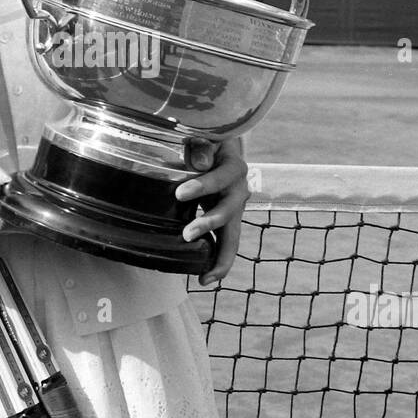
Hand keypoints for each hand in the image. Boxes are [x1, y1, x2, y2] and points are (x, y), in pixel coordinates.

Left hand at [176, 138, 248, 285]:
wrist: (218, 149)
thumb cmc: (204, 141)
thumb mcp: (204, 137)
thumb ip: (202, 146)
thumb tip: (200, 163)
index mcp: (233, 168)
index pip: (221, 178)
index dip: (203, 186)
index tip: (179, 193)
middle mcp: (238, 191)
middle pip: (230, 211)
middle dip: (209, 224)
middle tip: (187, 234)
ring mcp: (234, 209)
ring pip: (233, 236)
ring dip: (218, 254)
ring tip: (203, 274)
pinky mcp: (226, 221)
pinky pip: (226, 245)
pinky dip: (218, 263)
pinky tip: (204, 279)